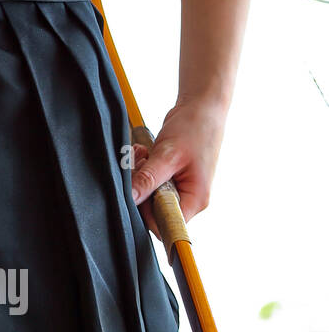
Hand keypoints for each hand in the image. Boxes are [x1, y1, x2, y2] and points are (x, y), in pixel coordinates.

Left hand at [130, 96, 228, 221]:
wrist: (201, 107)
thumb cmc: (194, 129)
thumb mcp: (168, 155)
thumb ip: (148, 178)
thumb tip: (131, 200)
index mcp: (195, 199)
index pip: (166, 223)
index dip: (145, 213)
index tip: (134, 192)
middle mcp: (188, 197)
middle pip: (152, 207)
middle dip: (139, 187)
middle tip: (139, 163)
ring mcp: (178, 187)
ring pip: (146, 192)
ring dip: (138, 173)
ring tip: (143, 154)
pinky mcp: (168, 176)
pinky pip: (147, 179)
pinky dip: (141, 166)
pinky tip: (143, 151)